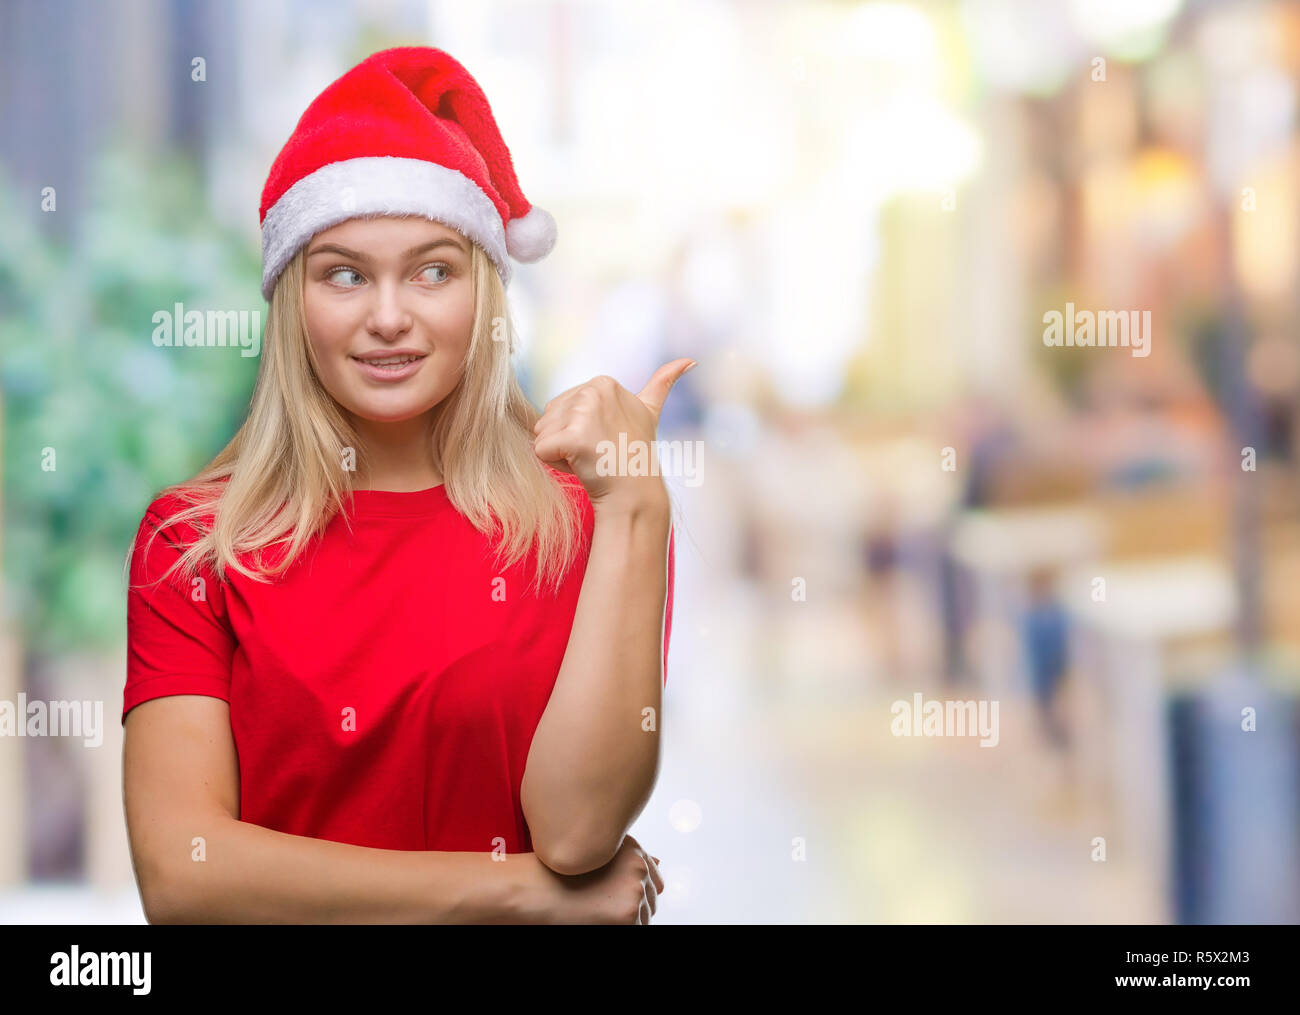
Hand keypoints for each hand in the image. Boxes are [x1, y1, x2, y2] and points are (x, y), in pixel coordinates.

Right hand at [519, 835, 664, 924]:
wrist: (531, 889)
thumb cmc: (554, 874)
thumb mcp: (595, 857)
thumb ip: (628, 862)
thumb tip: (658, 863)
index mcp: (632, 848)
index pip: (653, 879)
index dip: (632, 893)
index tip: (614, 899)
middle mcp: (638, 865)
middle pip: (650, 900)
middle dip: (629, 907)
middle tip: (598, 908)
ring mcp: (636, 890)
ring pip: (643, 918)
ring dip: (625, 921)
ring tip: (592, 913)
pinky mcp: (628, 915)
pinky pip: (634, 928)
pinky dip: (615, 927)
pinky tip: (593, 920)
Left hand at [533, 359, 694, 512]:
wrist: (636, 494)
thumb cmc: (635, 456)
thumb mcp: (648, 411)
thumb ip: (663, 382)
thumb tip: (691, 360)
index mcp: (603, 383)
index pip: (562, 407)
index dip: (578, 429)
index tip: (604, 440)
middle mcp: (592, 390)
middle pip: (548, 417)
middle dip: (565, 440)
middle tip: (596, 452)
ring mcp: (583, 413)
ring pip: (542, 433)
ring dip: (559, 453)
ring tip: (590, 459)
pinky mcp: (572, 437)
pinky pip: (540, 450)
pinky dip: (554, 465)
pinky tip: (580, 467)